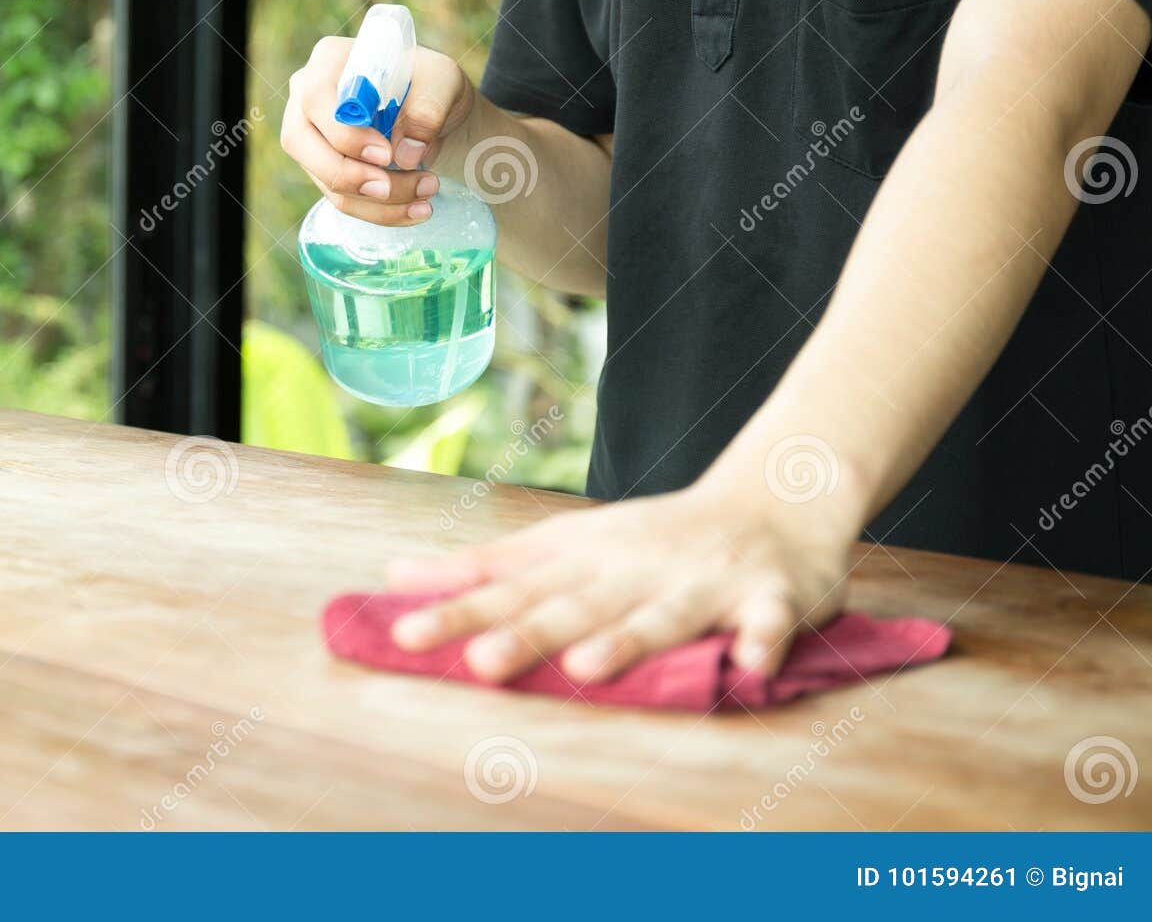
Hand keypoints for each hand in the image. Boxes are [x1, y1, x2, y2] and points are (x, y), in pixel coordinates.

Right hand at [281, 35, 473, 225]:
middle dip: (352, 176)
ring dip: (378, 200)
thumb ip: (428, 109)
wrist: (435, 114)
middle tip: (402, 187)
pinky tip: (416, 210)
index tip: (387, 156)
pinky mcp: (323, 170)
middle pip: (301, 143)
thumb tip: (406, 153)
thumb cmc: (430, 86)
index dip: (345, 133)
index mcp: (329, 61)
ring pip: (325, 179)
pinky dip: (380, 212)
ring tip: (428, 193)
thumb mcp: (444, 82)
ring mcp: (310, 137)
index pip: (317, 99)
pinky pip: (342, 200)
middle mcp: (306, 97)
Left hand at [386, 475, 858, 683]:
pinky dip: (763, 638)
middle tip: (480, 662)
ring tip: (588, 667)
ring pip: (661, 615)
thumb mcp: (564, 542)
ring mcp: (700, 582)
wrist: (771, 499)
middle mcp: (632, 570)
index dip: (458, 610)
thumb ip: (487, 566)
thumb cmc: (648, 539)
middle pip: (573, 607)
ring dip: (627, 639)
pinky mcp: (769, 595)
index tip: (402, 633)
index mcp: (582, 559)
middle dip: (527, 634)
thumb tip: (394, 576)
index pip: (509, 590)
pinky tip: (752, 662)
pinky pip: (769, 621)